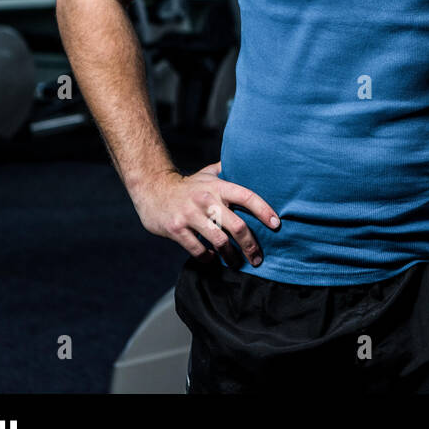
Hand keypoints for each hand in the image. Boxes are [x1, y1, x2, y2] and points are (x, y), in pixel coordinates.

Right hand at [129, 161, 279, 268]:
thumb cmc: (188, 186)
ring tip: (236, 263)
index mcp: (218, 187)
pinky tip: (212, 259)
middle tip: (257, 258)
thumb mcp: (208, 174)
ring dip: (231, 256)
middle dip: (251, 246)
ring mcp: (190, 215)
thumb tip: (251, 164)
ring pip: (219, 241)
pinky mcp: (176, 230)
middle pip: (237, 226)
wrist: (152, 189)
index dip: (264, 210)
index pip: (247, 196)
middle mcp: (206, 200)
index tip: (276, 224)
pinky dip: (208, 258)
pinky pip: (197, 250)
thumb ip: (228, 172)